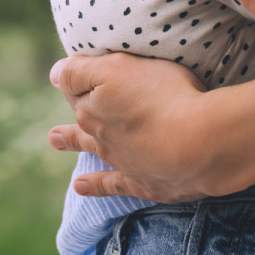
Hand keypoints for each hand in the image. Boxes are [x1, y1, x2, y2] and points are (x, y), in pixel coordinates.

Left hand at [48, 53, 250, 201]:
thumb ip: (82, 70)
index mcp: (94, 106)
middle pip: (83, 117)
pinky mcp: (144, 182)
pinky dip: (95, 185)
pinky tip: (80, 187)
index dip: (78, 76)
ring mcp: (122, 160)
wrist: (201, 143)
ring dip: (72, 142)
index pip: (77, 87)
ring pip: (91, 148)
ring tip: (53, 138)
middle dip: (74, 106)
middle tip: (56, 113)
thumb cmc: (166, 96)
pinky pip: (112, 184)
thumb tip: (54, 74)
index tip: (76, 69)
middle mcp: (102, 134)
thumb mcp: (120, 67)